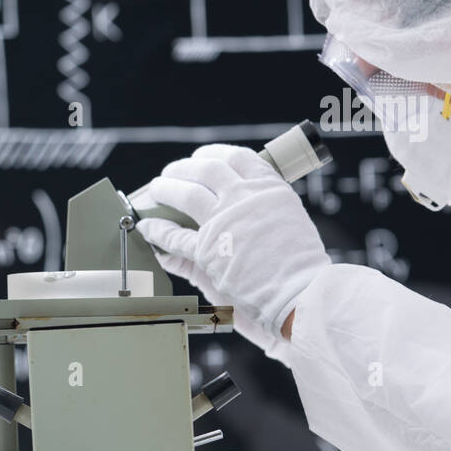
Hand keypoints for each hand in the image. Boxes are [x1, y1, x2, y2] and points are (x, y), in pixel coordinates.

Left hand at [135, 145, 329, 362]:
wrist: (303, 296)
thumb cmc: (300, 267)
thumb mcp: (285, 227)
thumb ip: (257, 214)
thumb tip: (239, 207)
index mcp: (270, 188)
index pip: (237, 157)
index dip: (214, 154)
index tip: (201, 157)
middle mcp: (246, 198)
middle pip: (206, 169)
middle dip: (183, 167)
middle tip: (171, 172)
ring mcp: (226, 222)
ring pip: (187, 194)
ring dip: (166, 189)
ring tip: (155, 189)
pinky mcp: (209, 250)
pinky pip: (175, 236)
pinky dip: (157, 230)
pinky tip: (148, 227)